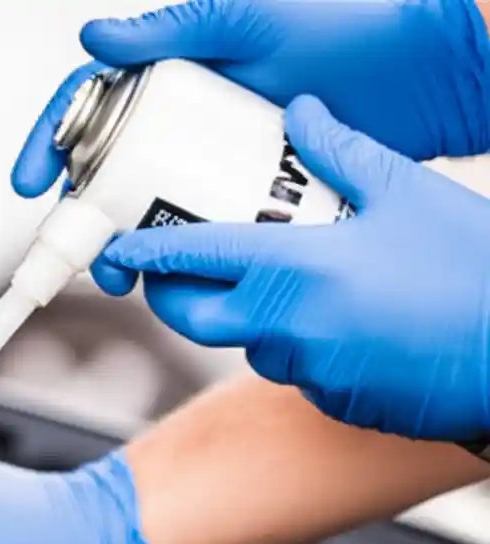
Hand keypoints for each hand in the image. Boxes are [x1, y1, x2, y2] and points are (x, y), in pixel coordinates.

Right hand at [11, 0, 489, 294]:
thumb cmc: (343, 20)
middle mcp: (182, 112)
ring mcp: (213, 153)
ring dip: (123, 242)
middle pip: (107, 167)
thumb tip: (95, 39)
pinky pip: (199, 222)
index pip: (89, 104)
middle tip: (84, 250)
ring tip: (124, 274)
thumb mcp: (248, 18)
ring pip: (148, 203)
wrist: (422, 63)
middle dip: (81, 215)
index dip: (49, 142)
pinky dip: (179, 251)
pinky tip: (173, 273)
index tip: (32, 183)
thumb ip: (173, 27)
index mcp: (168, 67)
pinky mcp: (247, 187)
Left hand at [103, 96, 489, 440]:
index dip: (144, 253)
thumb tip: (299, 112)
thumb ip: (340, 153)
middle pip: (193, 319)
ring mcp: (308, 370)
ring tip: (290, 279)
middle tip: (180, 270)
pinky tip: (341, 318)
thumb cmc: (472, 269)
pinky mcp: (334, 400)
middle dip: (174, 296)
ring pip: (246, 343)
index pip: (190, 260)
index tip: (119, 249)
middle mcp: (285, 326)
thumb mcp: (406, 192)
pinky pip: (295, 369)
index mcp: (291, 268)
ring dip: (248, 317)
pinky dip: (300, 344)